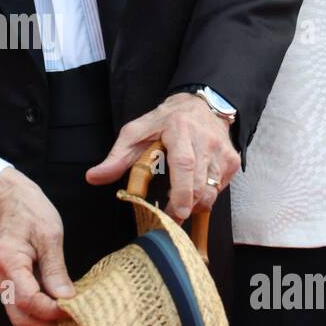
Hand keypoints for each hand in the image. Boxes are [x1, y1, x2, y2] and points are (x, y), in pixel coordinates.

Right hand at [0, 168, 73, 325]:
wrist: (7, 198)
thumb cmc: (28, 210)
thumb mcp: (49, 234)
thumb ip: (56, 269)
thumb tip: (67, 299)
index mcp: (8, 261)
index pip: (29, 300)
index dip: (52, 311)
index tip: (76, 311)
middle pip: (19, 316)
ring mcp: (2, 280)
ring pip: (19, 314)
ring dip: (43, 323)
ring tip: (69, 322)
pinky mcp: (10, 281)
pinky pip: (21, 304)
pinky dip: (39, 312)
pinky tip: (59, 309)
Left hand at [86, 92, 240, 222]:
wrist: (200, 105)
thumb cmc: (164, 121)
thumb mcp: (135, 133)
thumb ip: (116, 157)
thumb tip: (93, 177)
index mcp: (180, 130)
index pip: (184, 164)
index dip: (181, 191)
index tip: (176, 213)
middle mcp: (205, 140)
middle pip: (200, 184)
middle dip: (186, 206)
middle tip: (170, 220)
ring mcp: (222, 152)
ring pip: (213, 190)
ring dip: (195, 204)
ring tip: (180, 205)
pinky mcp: (233, 161)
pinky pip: (221, 188)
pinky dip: (206, 196)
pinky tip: (193, 191)